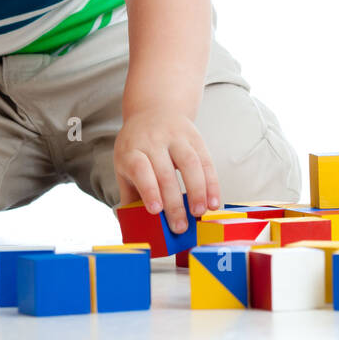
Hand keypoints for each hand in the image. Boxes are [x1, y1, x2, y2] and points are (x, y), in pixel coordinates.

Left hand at [114, 109, 220, 233]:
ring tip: (200, 213)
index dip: (148, 189)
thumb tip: (134, 228)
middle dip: (174, 202)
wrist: (154, 110)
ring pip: (189, 163)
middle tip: (180, 226)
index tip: (156, 211)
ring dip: (197, 191)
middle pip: (165, 172)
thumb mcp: (125, 165)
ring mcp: (175, 136)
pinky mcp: (194, 137)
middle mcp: (152, 140)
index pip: (140, 169)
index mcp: (131, 150)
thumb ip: (130, 195)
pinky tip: (214, 201)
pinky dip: (212, 183)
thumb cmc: (137, 148)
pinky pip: (205, 161)